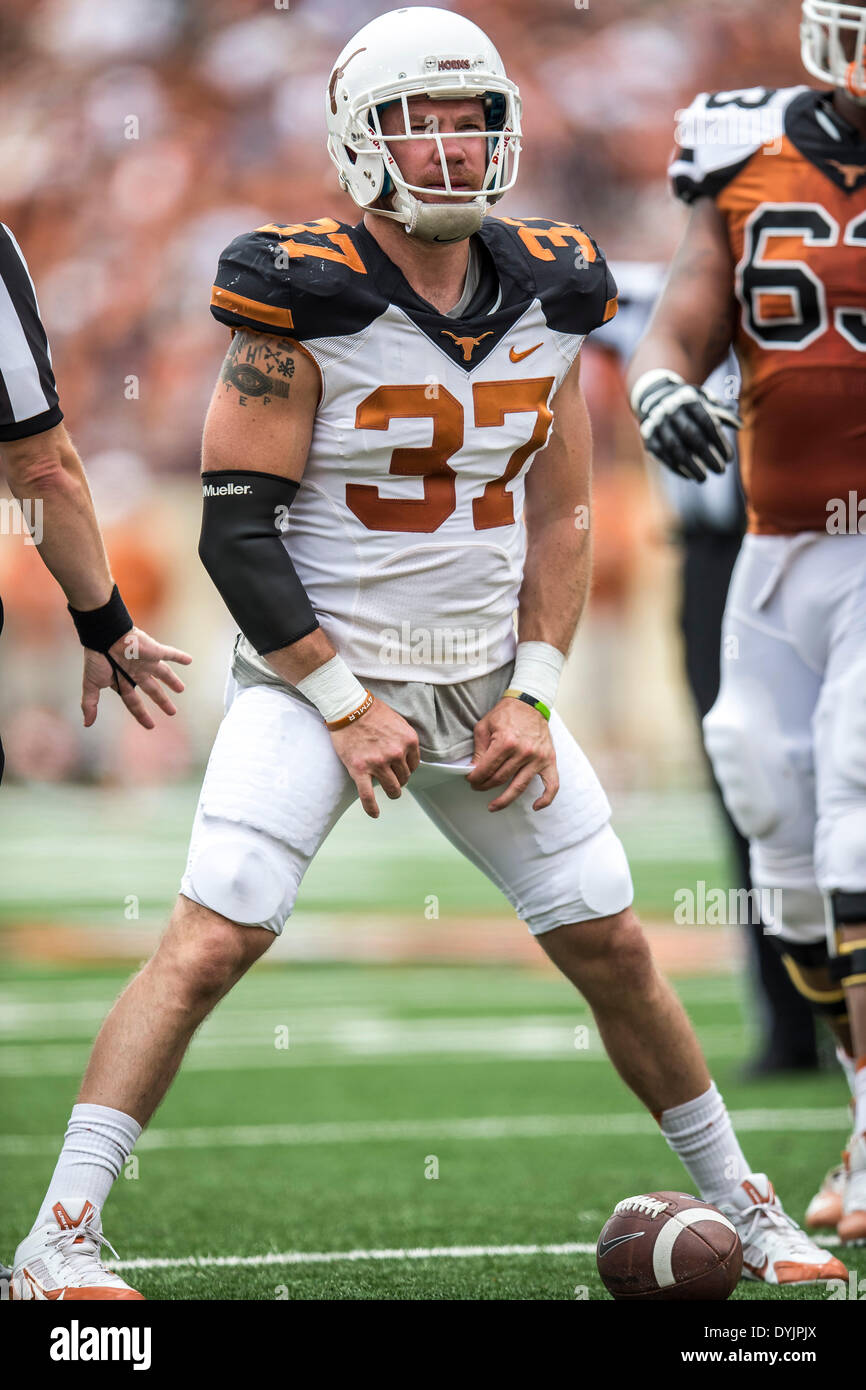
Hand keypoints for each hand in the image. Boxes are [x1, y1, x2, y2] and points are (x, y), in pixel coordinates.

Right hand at [81, 627, 191, 729]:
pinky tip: (189, 660)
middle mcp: (136, 672)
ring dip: (173, 681)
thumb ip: (90, 703)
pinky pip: (170, 653)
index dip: (142, 714)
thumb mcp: (92, 683)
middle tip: (172, 712)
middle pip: (152, 690)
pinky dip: (180, 657)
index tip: (150, 725)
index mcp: (122, 681)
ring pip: (163, 674)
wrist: (104, 635)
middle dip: (162, 701)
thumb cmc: (97, 658)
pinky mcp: (154, 650)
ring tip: (181, 689)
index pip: (134, 701)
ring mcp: (146, 661)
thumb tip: (87, 724)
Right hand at [329, 697, 419, 817]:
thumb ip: (404, 740)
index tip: (401, 769)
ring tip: (389, 792)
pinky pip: (367, 795)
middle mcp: (396, 753)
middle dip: (400, 779)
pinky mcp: (360, 769)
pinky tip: (375, 814)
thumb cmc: (371, 711)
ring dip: (392, 792)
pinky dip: (371, 807)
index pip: (414, 765)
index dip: (407, 768)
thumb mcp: (398, 722)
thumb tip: (406, 757)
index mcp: (408, 741)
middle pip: (405, 778)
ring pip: (392, 788)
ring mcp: (378, 763)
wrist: (348, 707)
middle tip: (392, 778)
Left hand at [466, 697, 558, 811]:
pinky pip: (552, 784)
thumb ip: (479, 750)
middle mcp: (523, 752)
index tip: (470, 780)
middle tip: (477, 787)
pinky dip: (545, 799)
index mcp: (506, 742)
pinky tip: (535, 807)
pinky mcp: (549, 760)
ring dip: (504, 800)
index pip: (486, 769)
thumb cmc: (506, 714)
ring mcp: (538, 758)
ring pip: (519, 786)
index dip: (474, 778)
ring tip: (493, 806)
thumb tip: (473, 770)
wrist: (529, 702)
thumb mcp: (484, 727)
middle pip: (499, 779)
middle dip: (484, 786)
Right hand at [632, 370, 741, 481]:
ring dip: (690, 466)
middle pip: (691, 435)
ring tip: (703, 478)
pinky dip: (676, 468)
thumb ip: (722, 413)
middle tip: (721, 470)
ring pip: (675, 448)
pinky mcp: (648, 437)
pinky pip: (662, 456)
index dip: (719, 442)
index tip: (729, 458)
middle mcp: (671, 410)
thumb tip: (740, 425)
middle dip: (707, 455)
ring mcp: (657, 424)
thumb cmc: (688, 404)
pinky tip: (689, 476)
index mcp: (688, 400)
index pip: (707, 422)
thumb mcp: (705, 401)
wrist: (654, 397)